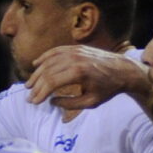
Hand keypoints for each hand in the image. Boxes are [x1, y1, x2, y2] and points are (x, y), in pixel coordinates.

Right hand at [26, 43, 148, 110]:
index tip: (34, 102)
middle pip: (48, 71)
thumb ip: (70, 104)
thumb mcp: (91, 102)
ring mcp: (75, 51)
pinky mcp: (77, 47)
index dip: (41, 93)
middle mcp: (75, 59)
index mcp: (79, 73)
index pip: (52, 82)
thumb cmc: (108, 89)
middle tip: (29, 96)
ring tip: (30, 84)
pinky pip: (56, 51)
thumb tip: (52, 102)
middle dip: (36, 85)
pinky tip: (36, 64)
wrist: (123, 70)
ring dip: (37, 73)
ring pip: (49, 60)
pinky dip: (44, 57)